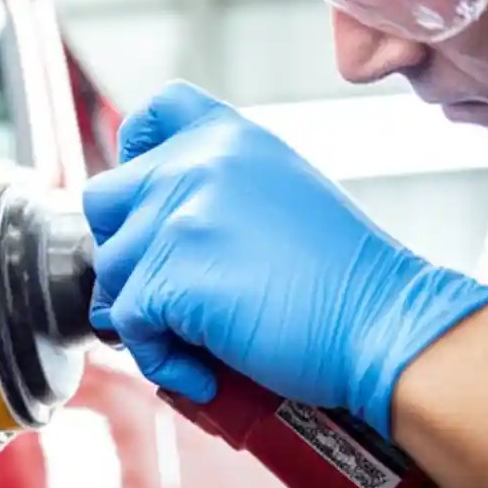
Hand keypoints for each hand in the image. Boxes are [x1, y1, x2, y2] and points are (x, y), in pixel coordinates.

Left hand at [83, 80, 487, 436]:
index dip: (135, 158)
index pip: (151, 115)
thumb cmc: (344, 276)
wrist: (383, 324)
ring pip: (111, 271)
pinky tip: (203, 371)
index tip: (149, 203)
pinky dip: (159, 359)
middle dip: (125, 251)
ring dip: (143, 315)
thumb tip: (153, 224)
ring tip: (197, 341)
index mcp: (227, 138)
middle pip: (104, 201)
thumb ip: (218, 186)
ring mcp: (179, 217)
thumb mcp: (282, 191)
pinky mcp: (170, 275)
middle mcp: (196, 164)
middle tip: (166, 291)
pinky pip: (127, 324)